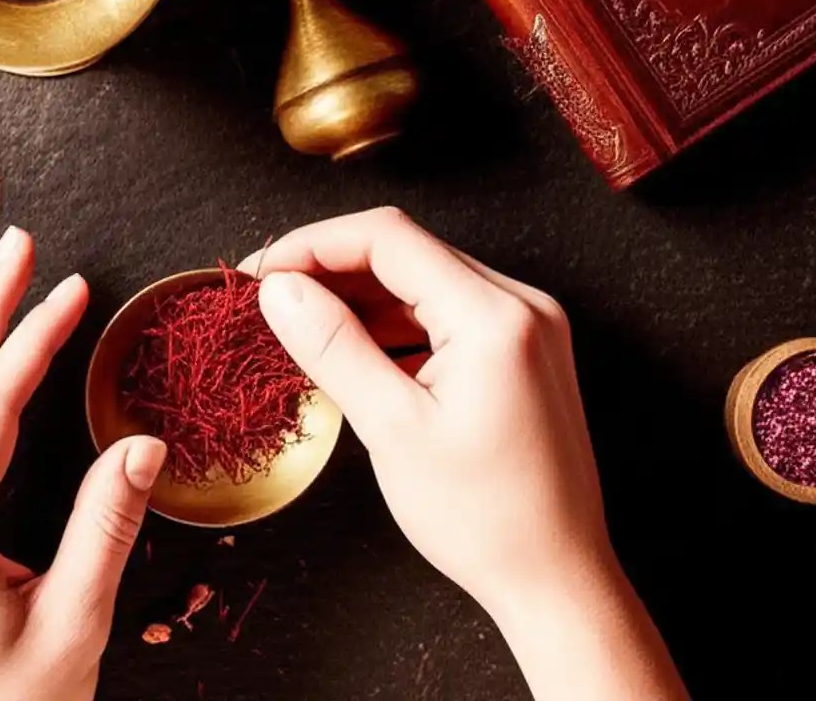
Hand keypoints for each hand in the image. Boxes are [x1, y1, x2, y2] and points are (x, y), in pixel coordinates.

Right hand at [242, 208, 685, 699]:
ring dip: (360, 299)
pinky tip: (353, 353)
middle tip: (270, 302)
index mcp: (496, 317)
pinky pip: (445, 316)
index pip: (388, 238)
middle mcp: (521, 306)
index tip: (261, 271)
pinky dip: (394, 326)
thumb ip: (334, 347)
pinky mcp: (521, 353)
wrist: (555, 577)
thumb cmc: (483, 518)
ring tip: (301, 330)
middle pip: (407, 253)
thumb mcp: (392, 430)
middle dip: (331, 270)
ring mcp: (527, 328)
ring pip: (423, 283)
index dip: (313, 244)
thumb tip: (280, 289)